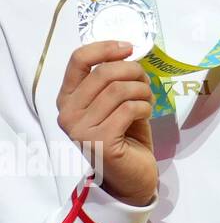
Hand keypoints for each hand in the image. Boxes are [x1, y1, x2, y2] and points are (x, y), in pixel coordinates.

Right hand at [56, 42, 157, 206]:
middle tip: (146, 84)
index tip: (129, 48)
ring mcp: (81, 129)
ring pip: (120, 89)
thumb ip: (113, 80)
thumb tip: (128, 52)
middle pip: (105, 72)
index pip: (78, 60)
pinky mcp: (100, 141)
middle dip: (134, 72)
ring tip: (147, 101)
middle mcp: (68, 113)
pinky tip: (145, 115)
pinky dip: (145, 107)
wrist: (132, 175)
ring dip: (143, 91)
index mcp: (68, 98)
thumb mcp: (116, 102)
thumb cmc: (126, 134)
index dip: (105, 48)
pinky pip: (130, 108)